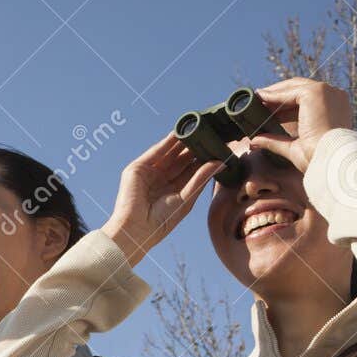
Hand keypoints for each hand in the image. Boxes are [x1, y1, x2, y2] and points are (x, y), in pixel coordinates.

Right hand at [102, 133, 220, 265]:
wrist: (135, 229)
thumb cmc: (160, 222)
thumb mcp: (186, 198)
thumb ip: (201, 178)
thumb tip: (221, 162)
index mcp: (175, 190)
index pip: (193, 169)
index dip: (206, 157)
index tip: (221, 145)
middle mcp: (163, 179)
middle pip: (182, 158)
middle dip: (196, 146)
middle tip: (212, 131)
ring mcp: (150, 172)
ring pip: (170, 152)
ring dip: (183, 140)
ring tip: (198, 126)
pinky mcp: (139, 168)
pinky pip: (156, 151)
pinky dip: (167, 141)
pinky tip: (180, 132)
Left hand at [245, 77, 351, 172]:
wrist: (330, 160)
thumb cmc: (318, 159)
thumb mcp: (294, 148)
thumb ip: (276, 141)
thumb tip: (255, 141)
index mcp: (335, 109)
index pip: (307, 100)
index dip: (285, 104)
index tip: (268, 109)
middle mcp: (333, 97)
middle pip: (300, 89)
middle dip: (278, 95)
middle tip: (259, 101)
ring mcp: (325, 92)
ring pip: (293, 87)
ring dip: (274, 92)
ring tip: (256, 99)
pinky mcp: (314, 92)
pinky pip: (289, 91)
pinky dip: (273, 95)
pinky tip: (260, 98)